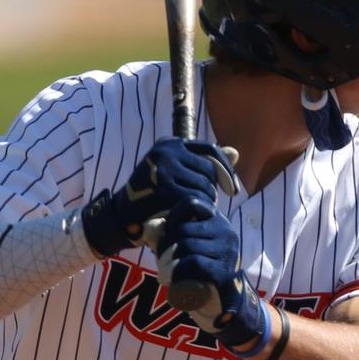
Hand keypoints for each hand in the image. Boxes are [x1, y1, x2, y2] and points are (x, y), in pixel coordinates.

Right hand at [80, 139, 238, 256]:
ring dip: (204, 202)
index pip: (211, 151)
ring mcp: (164, 167)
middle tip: (201, 204)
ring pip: (204, 187)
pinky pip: (194, 199)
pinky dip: (194, 211)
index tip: (233, 190)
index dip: (226, 170)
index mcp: (170, 143)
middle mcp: (167, 150)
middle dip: (210, 190)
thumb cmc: (153, 194)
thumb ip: (204, 163)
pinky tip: (184, 215)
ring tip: (189, 209)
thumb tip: (236, 153)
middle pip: (209, 170)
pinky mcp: (164, 187)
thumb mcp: (177, 172)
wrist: (121, 215)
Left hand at [155, 199, 268, 353]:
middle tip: (159, 261)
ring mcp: (228, 252)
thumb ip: (167, 233)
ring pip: (186, 246)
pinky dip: (177, 272)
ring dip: (167, 262)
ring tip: (163, 273)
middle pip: (184, 229)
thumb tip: (149, 228)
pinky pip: (193, 264)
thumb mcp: (185, 246)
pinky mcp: (225, 271)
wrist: (222, 301)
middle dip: (165, 246)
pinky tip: (171, 280)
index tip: (167, 233)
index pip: (191, 203)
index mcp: (217, 220)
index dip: (172, 216)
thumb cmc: (199, 269)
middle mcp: (226, 232)